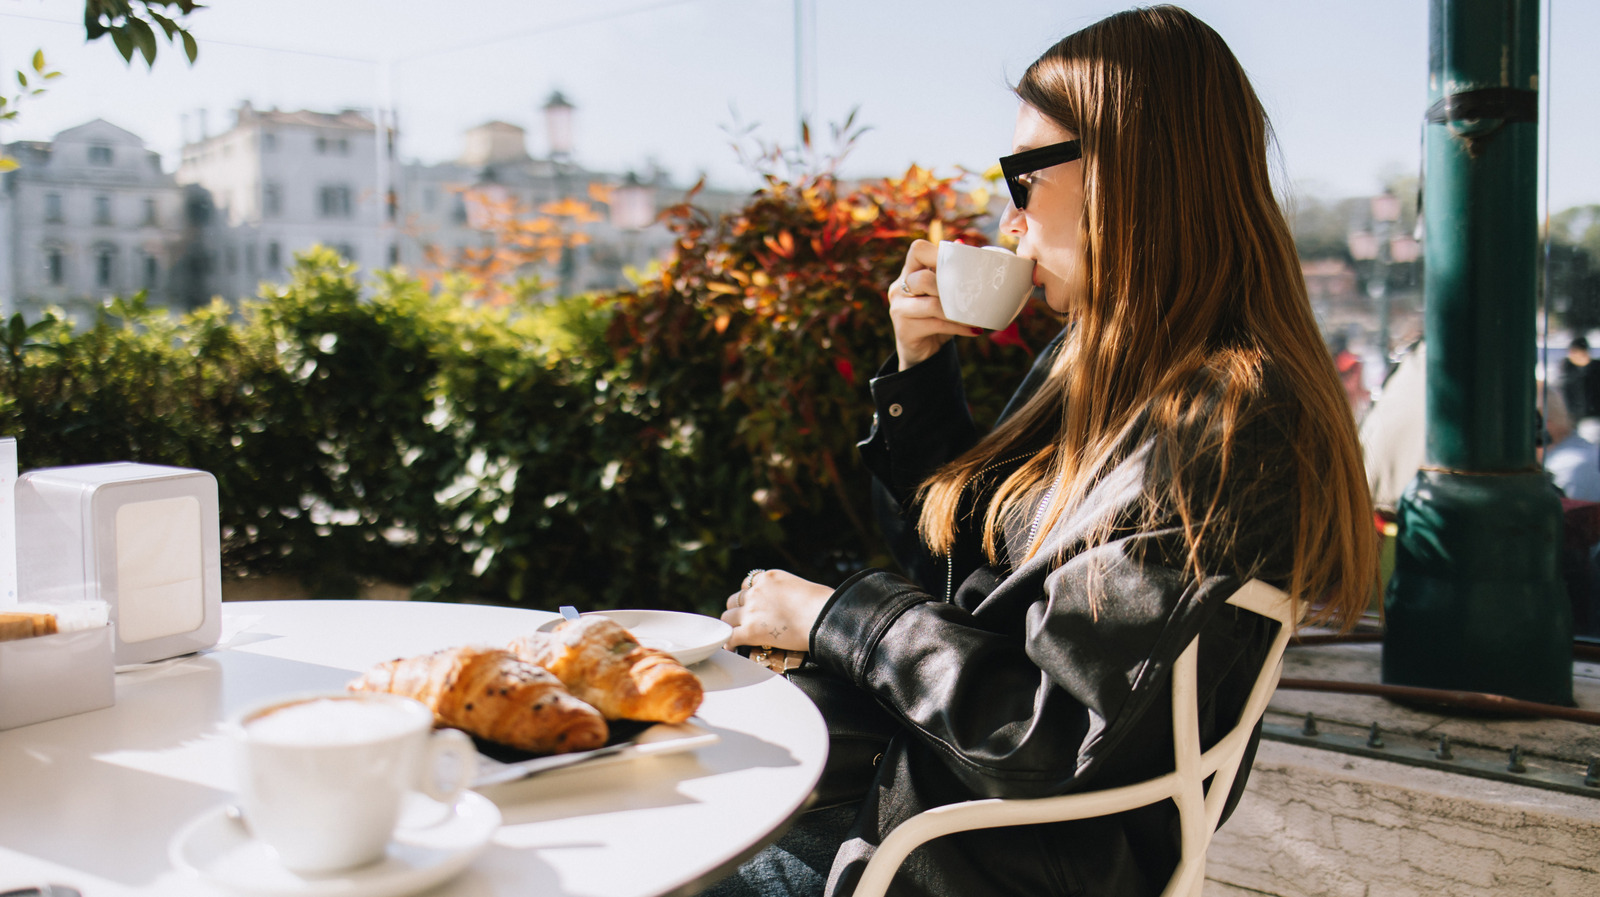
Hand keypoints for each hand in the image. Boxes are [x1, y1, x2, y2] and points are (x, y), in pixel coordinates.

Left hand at [722, 569, 832, 651]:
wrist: (823, 616)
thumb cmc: (822, 603)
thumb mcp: (800, 586)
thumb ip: (786, 592)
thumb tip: (790, 603)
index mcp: (768, 578)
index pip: (748, 584)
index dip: (748, 596)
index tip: (751, 604)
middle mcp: (756, 591)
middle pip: (733, 600)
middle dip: (737, 610)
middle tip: (743, 621)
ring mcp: (751, 611)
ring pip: (727, 617)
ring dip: (732, 625)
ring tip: (736, 634)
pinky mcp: (751, 631)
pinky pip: (730, 637)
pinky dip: (729, 642)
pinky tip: (731, 647)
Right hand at [890, 239, 981, 369]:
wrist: (923, 350)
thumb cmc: (937, 316)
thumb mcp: (944, 294)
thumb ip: (953, 275)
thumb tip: (978, 251)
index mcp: (909, 272)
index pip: (918, 250)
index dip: (937, 253)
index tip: (959, 264)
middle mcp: (900, 288)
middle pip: (922, 278)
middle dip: (948, 287)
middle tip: (967, 294)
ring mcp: (899, 310)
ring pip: (931, 305)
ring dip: (957, 311)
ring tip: (974, 315)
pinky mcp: (904, 330)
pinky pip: (936, 325)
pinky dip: (959, 327)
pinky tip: (974, 330)